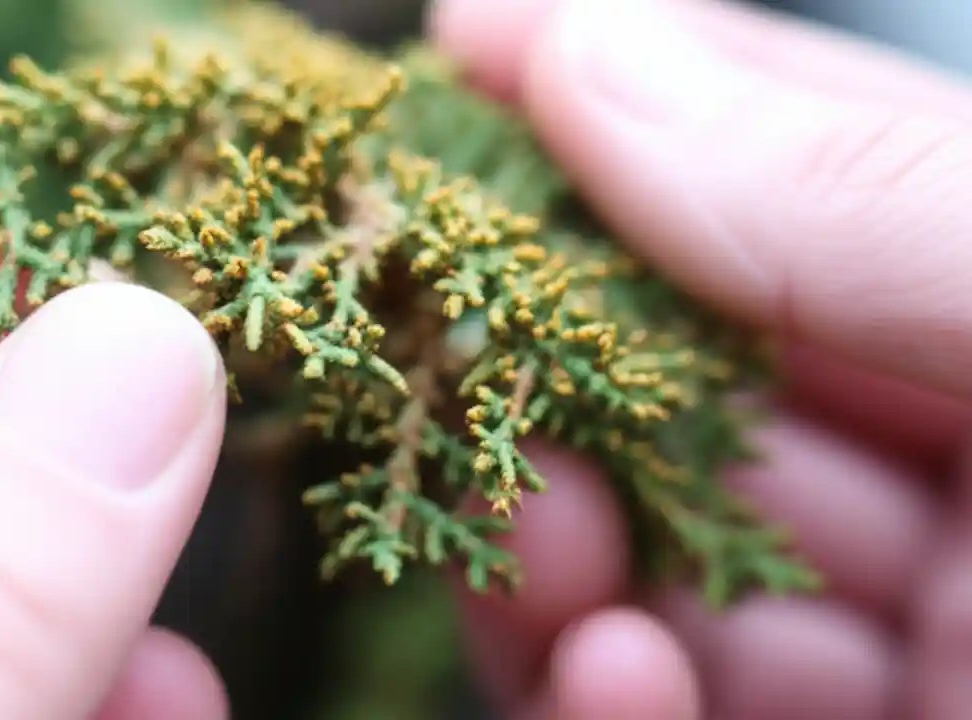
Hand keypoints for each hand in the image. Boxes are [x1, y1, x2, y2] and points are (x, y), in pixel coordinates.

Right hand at [431, 0, 971, 717]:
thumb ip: (870, 195)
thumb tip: (594, 51)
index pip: (827, 181)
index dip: (656, 96)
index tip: (481, 43)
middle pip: (705, 371)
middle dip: (567, 348)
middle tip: (447, 316)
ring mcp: (903, 645)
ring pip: (653, 553)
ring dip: (555, 537)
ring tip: (540, 522)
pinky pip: (662, 713)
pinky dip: (587, 693)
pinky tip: (607, 671)